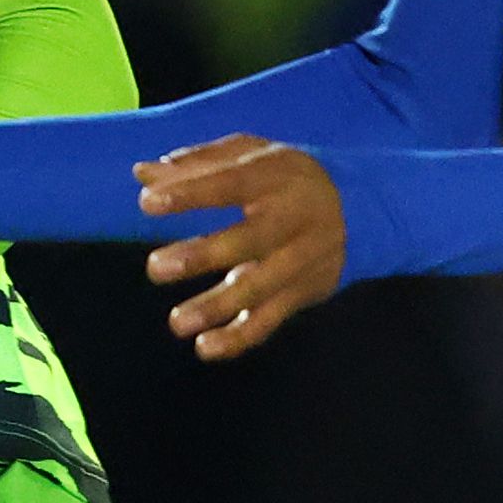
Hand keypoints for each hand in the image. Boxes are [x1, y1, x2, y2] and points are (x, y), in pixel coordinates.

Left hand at [136, 137, 343, 360]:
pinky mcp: (304, 291)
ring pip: (260, 287)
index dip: (190, 193)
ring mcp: (302, 259)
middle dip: (202, 255)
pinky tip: (205, 348)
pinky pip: (272, 319)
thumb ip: (198, 163)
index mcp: (275, 176)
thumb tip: (142, 174)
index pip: (231, 182)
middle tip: (154, 268)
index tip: (147, 203)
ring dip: (217, 306)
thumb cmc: (285, 177)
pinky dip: (240, 337)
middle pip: (249, 239)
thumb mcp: (250, 154)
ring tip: (176, 322)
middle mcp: (294, 218)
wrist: (360, 208)